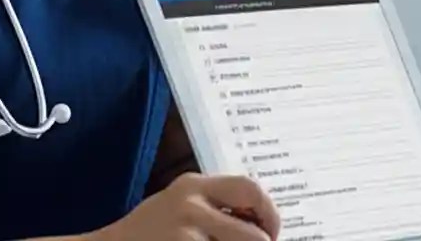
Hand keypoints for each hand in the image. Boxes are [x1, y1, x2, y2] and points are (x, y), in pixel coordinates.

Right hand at [93, 172, 280, 240]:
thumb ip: (217, 207)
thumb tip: (264, 224)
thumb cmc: (148, 233)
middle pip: (254, 235)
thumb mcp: (181, 206)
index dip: (270, 215)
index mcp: (194, 185)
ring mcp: (185, 234)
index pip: (250, 189)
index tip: (272, 234)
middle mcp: (191, 204)